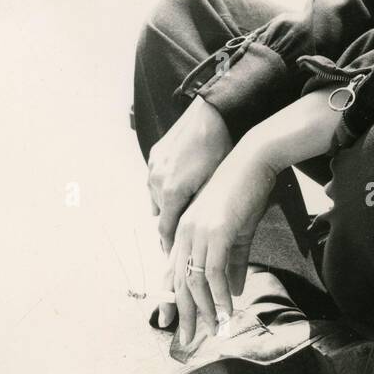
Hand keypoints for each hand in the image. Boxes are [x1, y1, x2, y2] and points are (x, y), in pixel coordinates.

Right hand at [148, 96, 232, 254]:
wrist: (211, 115)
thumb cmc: (220, 149)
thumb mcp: (215, 184)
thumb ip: (201, 210)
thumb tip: (196, 232)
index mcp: (172, 192)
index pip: (166, 230)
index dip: (170, 246)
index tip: (175, 258)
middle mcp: (157, 181)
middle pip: (161, 216)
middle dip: (170, 227)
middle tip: (181, 239)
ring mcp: (153, 167)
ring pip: (156, 198)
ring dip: (168, 207)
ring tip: (182, 212)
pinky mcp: (154, 155)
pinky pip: (156, 180)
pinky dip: (165, 188)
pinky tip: (179, 187)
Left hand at [169, 136, 277, 343]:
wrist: (254, 162)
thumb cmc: (245, 192)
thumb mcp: (237, 231)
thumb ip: (234, 262)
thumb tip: (234, 292)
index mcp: (185, 230)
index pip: (172, 271)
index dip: (170, 298)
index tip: (170, 321)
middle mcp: (185, 232)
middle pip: (179, 282)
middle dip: (183, 313)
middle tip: (186, 339)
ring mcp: (199, 232)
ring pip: (196, 281)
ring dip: (206, 309)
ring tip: (214, 330)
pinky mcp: (216, 232)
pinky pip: (214, 272)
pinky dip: (221, 295)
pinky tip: (228, 310)